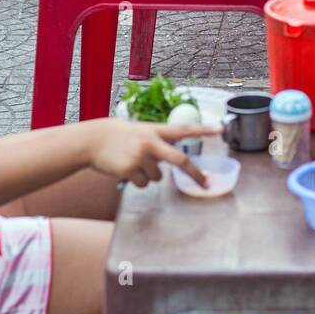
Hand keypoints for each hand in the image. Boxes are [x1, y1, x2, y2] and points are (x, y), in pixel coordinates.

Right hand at [82, 119, 219, 188]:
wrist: (94, 140)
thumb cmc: (120, 137)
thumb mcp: (142, 132)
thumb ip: (160, 143)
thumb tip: (176, 162)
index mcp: (155, 130)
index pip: (184, 129)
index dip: (203, 129)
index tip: (221, 129)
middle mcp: (151, 142)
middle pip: (180, 160)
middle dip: (195, 173)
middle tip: (205, 183)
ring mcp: (140, 156)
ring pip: (158, 177)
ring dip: (149, 175)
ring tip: (133, 163)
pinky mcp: (130, 169)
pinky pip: (143, 184)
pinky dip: (137, 181)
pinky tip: (125, 170)